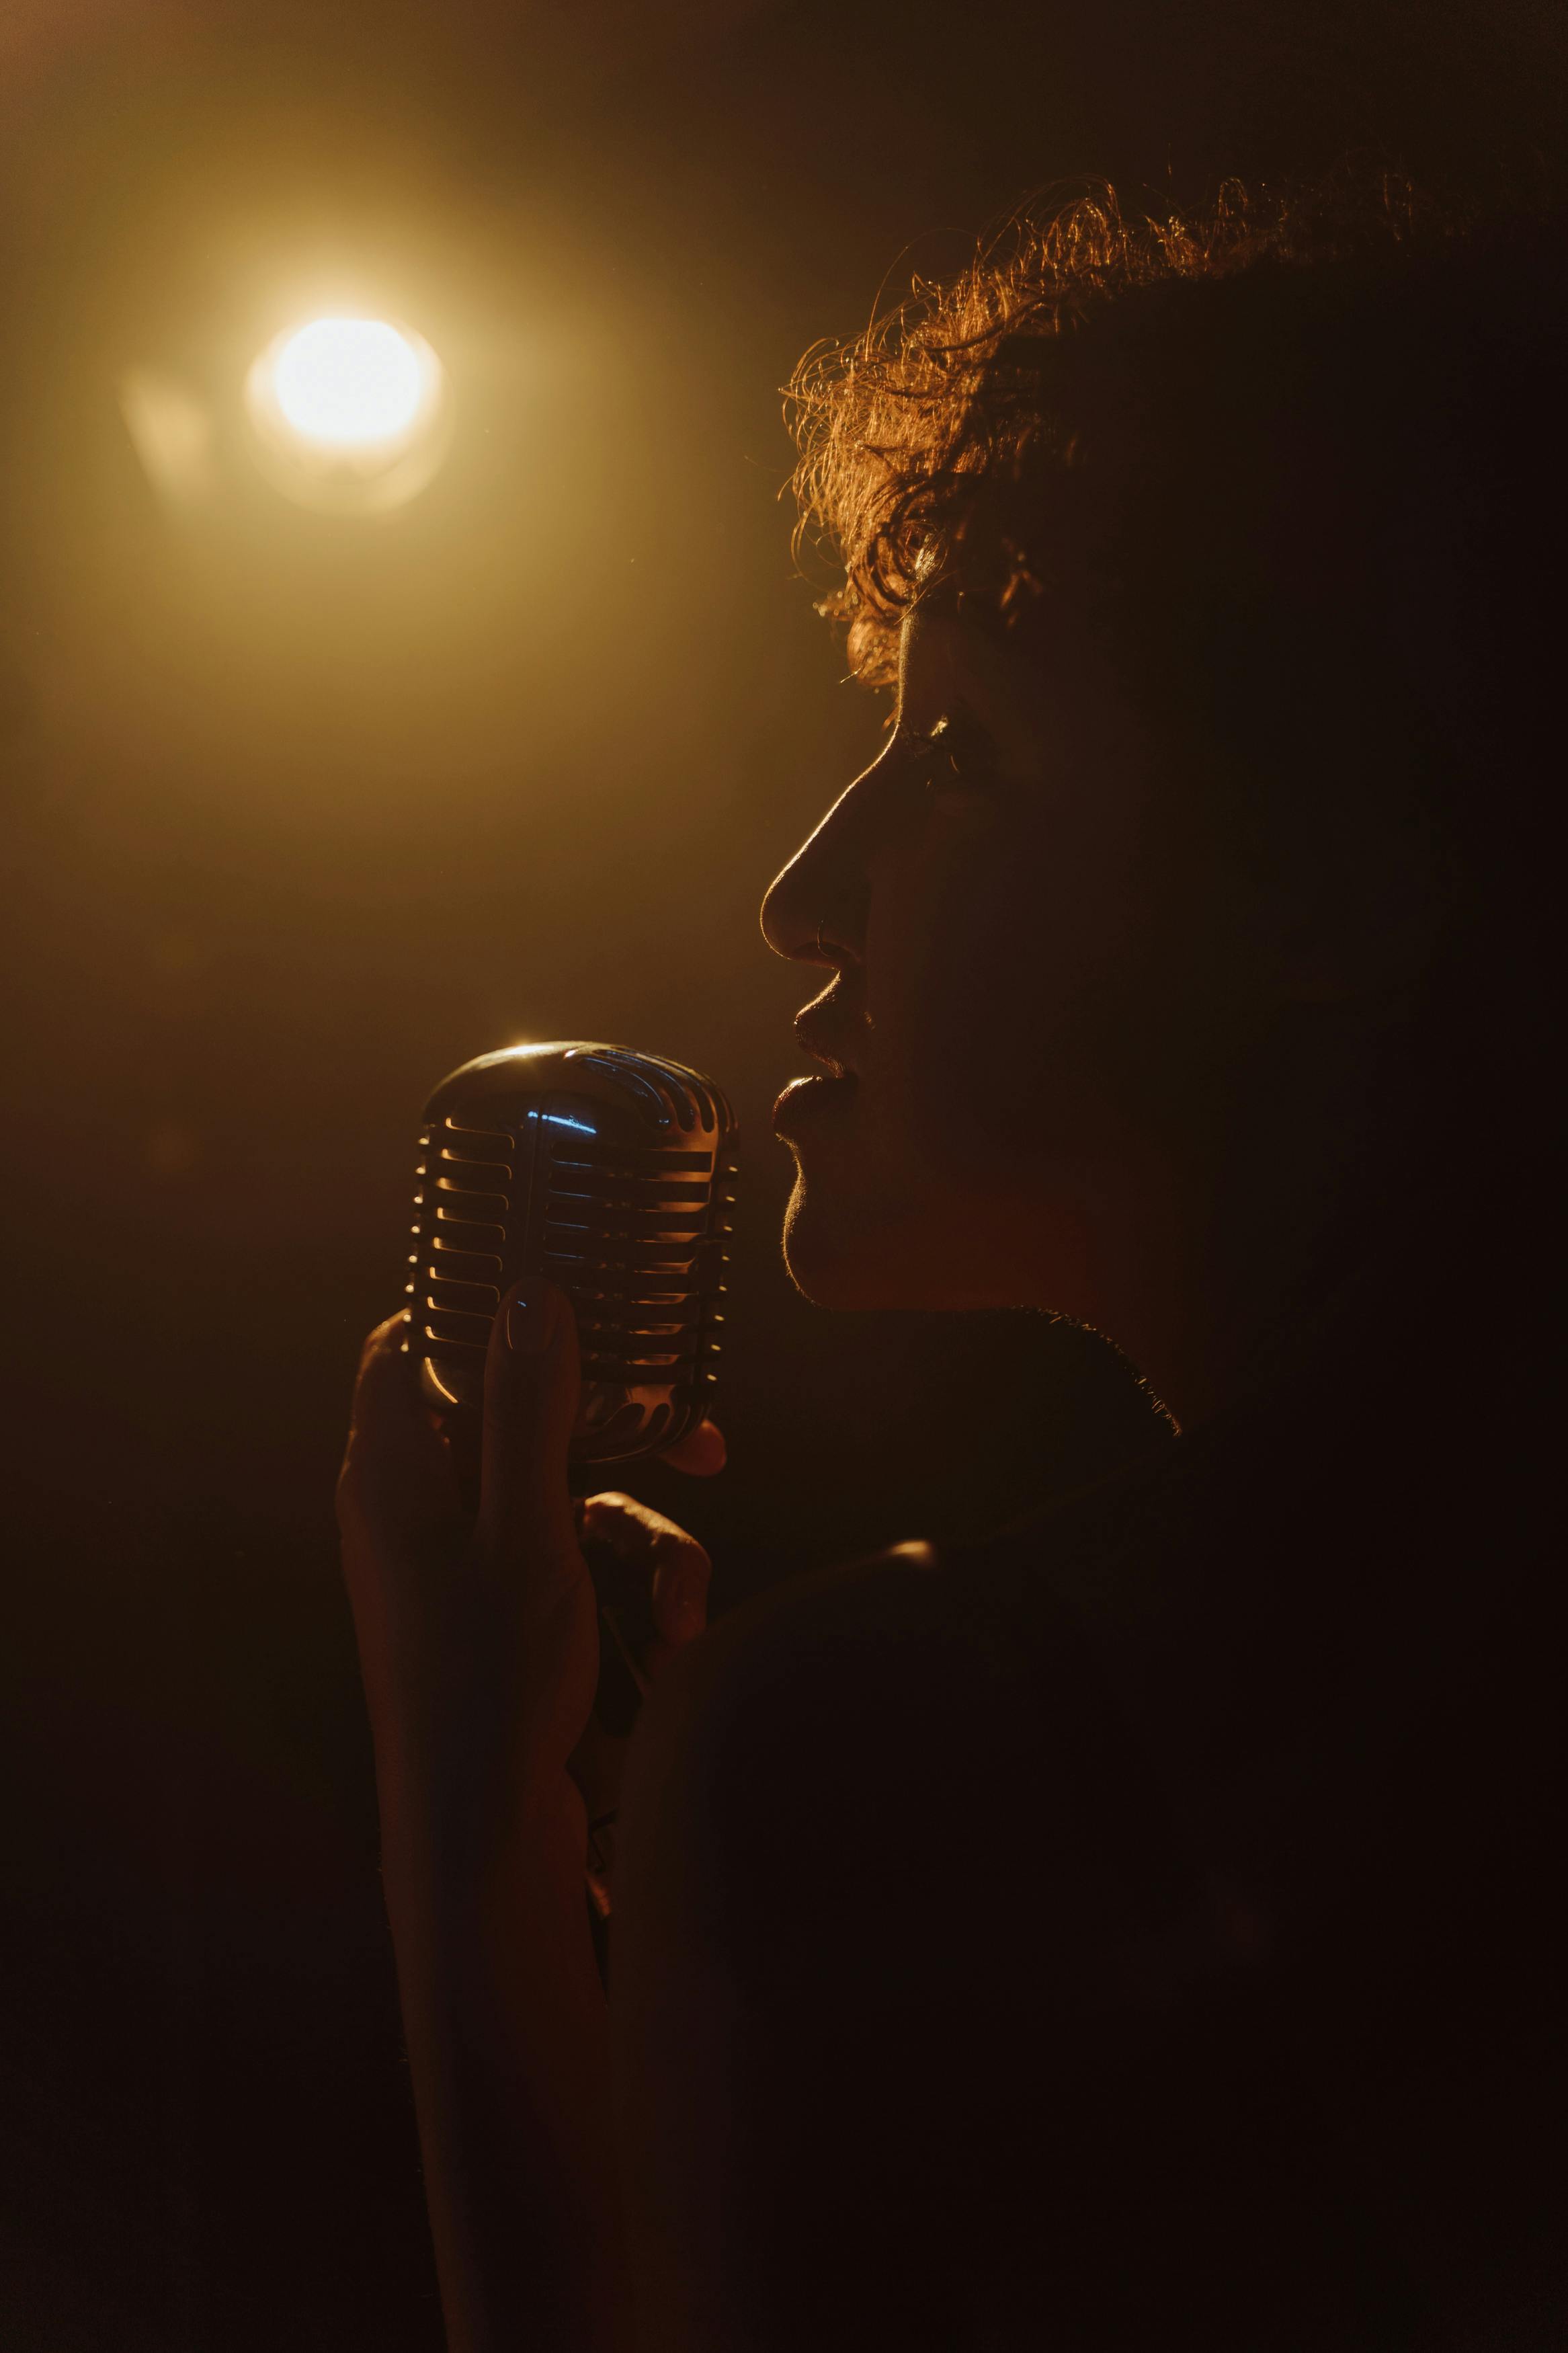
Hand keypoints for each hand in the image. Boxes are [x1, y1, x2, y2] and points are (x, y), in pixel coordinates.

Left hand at [336, 1284, 721, 1877]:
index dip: (475, 1310)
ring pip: (568, 1490)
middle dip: (617, 1432)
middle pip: (516, 1414)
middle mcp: (418, 1505)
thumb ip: (530, 1411)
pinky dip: (628, 1584)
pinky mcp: (504, 1609)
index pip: (408, 1344)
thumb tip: (532, 1293)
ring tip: (680, 1602)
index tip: (564, 1296)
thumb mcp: (526, 1533)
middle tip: (695, 1436)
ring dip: (641, 1534)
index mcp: (393, 1472)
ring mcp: (463, 1559)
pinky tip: (673, 1633)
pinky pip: (575, 1556)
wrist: (486, 1840)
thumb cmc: (487, 1686)